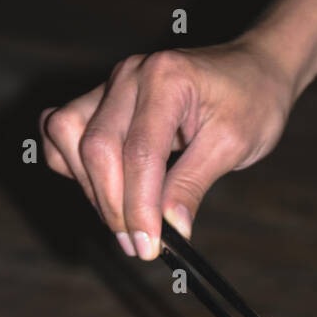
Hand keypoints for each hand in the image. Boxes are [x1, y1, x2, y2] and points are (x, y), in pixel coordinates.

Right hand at [40, 37, 293, 258]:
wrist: (253, 69)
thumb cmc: (251, 102)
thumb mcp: (232, 146)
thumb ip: (193, 185)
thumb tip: (169, 230)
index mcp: (167, 79)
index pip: (140, 153)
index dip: (139, 207)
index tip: (148, 246)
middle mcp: (131, 75)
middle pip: (98, 148)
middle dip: (114, 206)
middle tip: (138, 245)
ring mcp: (112, 83)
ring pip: (67, 134)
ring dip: (89, 186)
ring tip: (123, 221)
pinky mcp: (103, 97)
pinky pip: (64, 129)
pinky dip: (72, 162)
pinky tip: (103, 189)